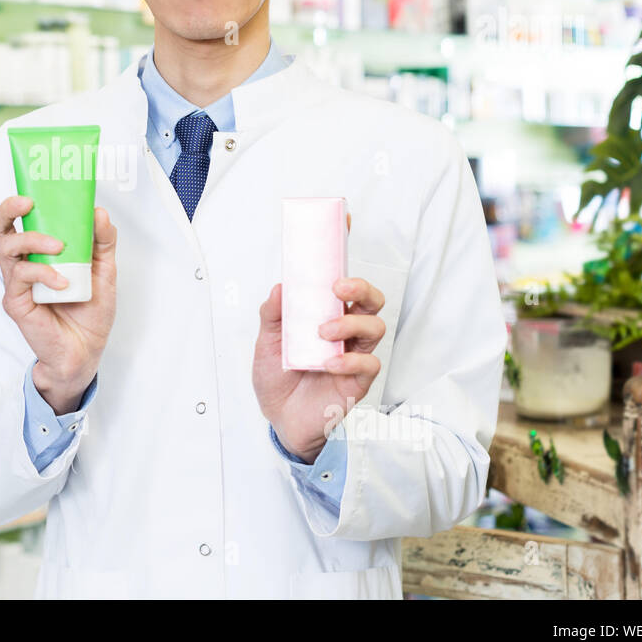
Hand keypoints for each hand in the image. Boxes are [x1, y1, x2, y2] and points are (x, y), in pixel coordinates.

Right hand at [0, 195, 117, 414]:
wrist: (85, 352)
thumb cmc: (90, 312)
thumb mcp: (104, 270)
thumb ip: (103, 241)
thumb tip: (98, 211)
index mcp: (38, 252)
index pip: (19, 219)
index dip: (21, 200)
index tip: (39, 187)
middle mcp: (22, 263)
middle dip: (8, 209)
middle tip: (27, 202)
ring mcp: (16, 282)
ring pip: (6, 247)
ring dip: (32, 239)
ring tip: (58, 245)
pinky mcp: (16, 302)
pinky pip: (21, 277)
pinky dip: (43, 273)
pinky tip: (62, 282)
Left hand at [252, 212, 385, 461]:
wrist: (280, 423)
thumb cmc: (278, 380)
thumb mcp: (266, 343)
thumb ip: (273, 314)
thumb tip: (282, 287)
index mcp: (324, 313)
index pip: (340, 277)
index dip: (343, 247)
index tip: (342, 219)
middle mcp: (344, 330)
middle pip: (370, 298)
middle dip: (360, 286)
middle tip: (338, 287)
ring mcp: (353, 354)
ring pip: (375, 326)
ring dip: (350, 324)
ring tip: (324, 332)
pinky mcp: (358, 382)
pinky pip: (367, 365)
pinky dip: (348, 362)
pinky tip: (328, 364)